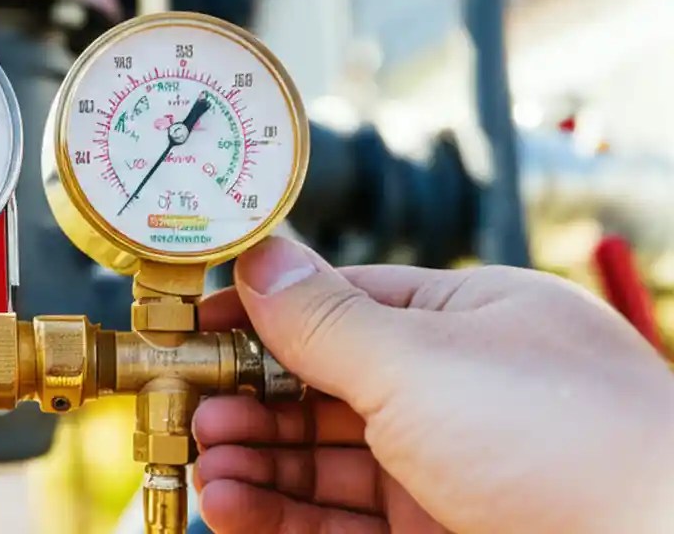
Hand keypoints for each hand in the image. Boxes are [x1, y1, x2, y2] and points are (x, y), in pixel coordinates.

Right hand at [194, 237, 673, 533]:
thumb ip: (327, 318)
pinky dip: (280, 513)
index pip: (340, 306)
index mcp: (466, 323)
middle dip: (249, 399)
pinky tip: (234, 505)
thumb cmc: (577, 444)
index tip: (197, 331)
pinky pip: (338, 522)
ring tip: (204, 461)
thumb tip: (260, 257)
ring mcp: (446, 472)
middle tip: (189, 407)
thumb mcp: (423, 362)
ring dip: (254, 461)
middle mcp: (455, 395)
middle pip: (322, 390)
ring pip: (324, 462)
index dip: (263, 317)